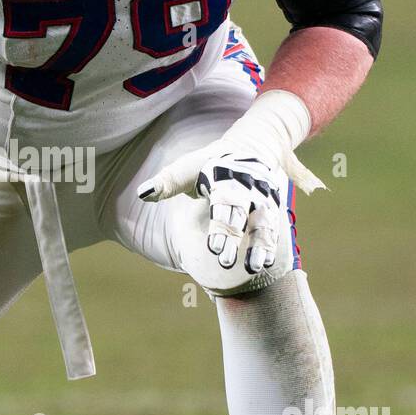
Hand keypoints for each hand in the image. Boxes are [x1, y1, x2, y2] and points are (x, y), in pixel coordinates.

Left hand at [139, 139, 286, 274]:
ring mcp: (262, 196)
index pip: (222, 201)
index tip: (212, 248)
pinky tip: (264, 263)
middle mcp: (247, 185)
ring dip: (259, 245)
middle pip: (240, 214)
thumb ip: (167, 182)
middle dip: (232, 238)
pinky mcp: (271, 207)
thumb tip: (143, 193)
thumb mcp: (188, 167)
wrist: (250, 147)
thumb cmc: (209, 163)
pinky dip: (269, 244)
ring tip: (254, 267)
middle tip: (224, 262)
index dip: (219, 226)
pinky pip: (272, 227)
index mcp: (224, 174)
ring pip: (263, 222)